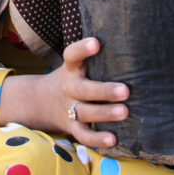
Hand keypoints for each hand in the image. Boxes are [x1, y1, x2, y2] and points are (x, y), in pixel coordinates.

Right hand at [0, 37, 128, 147]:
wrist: (43, 102)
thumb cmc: (75, 77)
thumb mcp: (78, 65)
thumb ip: (96, 56)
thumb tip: (130, 34)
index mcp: (71, 69)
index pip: (72, 55)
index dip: (82, 49)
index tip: (96, 42)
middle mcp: (69, 88)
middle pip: (83, 89)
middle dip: (104, 91)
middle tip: (125, 90)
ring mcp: (69, 109)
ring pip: (86, 112)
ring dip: (105, 114)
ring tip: (125, 112)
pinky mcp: (72, 127)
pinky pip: (83, 135)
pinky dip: (97, 139)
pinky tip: (113, 140)